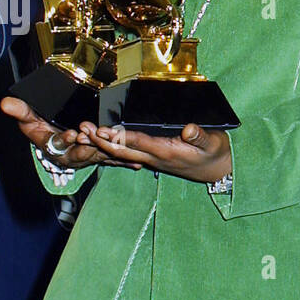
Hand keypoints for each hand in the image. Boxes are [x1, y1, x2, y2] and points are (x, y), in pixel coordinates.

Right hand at [0, 96, 125, 168]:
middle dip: (92, 145)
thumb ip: (19, 110)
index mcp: (53, 146)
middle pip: (82, 153)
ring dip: (110, 152)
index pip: (58, 144)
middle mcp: (70, 155)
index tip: (73, 133)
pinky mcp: (98, 154)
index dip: (65, 140)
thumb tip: (5, 103)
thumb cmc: (38, 124)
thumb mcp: (26, 116)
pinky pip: (112, 159)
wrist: (50, 133)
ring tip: (123, 149)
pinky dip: (124, 161)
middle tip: (104, 138)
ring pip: (99, 155)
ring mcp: (85, 156)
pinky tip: (138, 164)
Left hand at [75, 121, 231, 182]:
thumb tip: (189, 128)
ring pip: (120, 154)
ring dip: (101, 145)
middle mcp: (155, 158)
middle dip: (100, 142)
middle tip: (81, 130)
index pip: (139, 142)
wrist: (218, 171)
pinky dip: (110, 147)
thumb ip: (200, 136)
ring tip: (82, 134)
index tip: (103, 130)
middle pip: (122, 151)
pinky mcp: (151, 158)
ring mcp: (151, 160)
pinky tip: (99, 141)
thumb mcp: (213, 143)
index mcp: (167, 152)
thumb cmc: (216, 153)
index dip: (120, 136)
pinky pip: (126, 154)